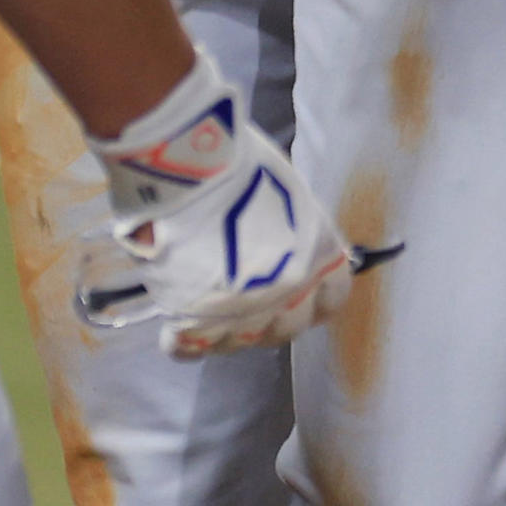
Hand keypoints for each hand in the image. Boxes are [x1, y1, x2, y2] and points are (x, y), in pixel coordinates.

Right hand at [77, 50, 355, 358]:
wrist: (190, 167)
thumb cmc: (235, 160)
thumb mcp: (280, 188)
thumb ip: (285, 225)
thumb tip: (269, 234)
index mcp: (319, 257)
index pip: (332, 299)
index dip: (313, 298)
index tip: (297, 293)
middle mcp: (291, 292)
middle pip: (286, 327)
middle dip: (267, 317)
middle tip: (240, 298)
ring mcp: (244, 311)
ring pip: (239, 341)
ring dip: (224, 330)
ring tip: (201, 312)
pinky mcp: (197, 318)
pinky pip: (191, 345)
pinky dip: (181, 342)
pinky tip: (173, 331)